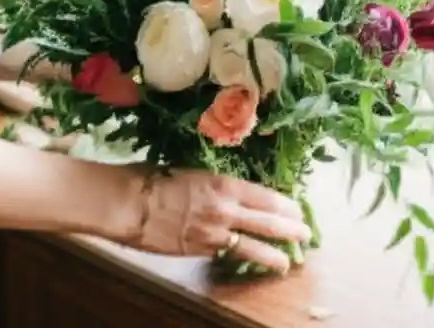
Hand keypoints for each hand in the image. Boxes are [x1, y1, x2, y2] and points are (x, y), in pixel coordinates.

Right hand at [122, 169, 311, 272]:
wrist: (128, 204)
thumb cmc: (152, 179)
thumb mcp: (189, 171)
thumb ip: (212, 183)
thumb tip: (226, 190)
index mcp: (224, 185)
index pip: (267, 197)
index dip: (286, 204)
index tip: (296, 208)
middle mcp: (227, 210)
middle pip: (270, 223)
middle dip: (292, 229)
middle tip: (305, 234)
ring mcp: (216, 234)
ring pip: (255, 247)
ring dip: (276, 254)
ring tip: (288, 261)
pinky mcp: (202, 250)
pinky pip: (229, 254)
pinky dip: (243, 258)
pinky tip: (251, 261)